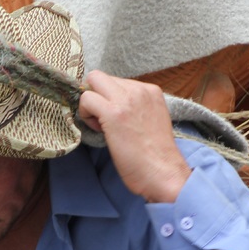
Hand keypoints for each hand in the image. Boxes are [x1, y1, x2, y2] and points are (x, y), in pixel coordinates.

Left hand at [78, 70, 190, 202]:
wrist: (163, 172)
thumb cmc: (156, 155)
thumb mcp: (151, 119)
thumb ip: (136, 107)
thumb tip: (113, 105)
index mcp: (151, 91)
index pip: (118, 82)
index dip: (111, 99)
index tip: (116, 119)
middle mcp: (139, 90)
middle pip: (102, 77)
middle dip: (97, 95)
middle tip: (102, 118)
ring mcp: (126, 100)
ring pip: (92, 81)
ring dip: (90, 104)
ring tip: (101, 126)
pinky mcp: (112, 113)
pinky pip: (86, 99)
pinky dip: (85, 114)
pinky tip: (98, 130)